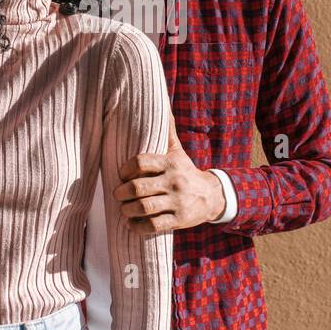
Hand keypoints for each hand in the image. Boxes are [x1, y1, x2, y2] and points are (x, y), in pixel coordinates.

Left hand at [112, 115, 226, 235]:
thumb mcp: (177, 151)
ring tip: (123, 209)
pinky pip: (153, 225)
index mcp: (170, 163)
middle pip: (138, 187)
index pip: (141, 162)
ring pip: (143, 207)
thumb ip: (166, 131)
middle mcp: (174, 181)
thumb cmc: (186, 171)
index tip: (122, 175)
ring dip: (127, 210)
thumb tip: (161, 103)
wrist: (212, 196)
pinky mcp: (178, 220)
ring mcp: (177, 202)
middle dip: (121, 192)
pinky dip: (138, 226)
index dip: (125, 169)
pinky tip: (131, 223)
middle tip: (118, 194)